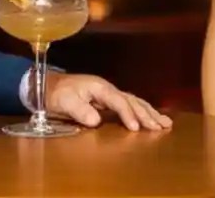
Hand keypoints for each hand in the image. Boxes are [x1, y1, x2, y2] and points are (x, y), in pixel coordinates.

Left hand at [44, 73, 173, 130]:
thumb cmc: (56, 93)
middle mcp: (108, 89)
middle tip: (161, 127)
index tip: (135, 127)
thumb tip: (96, 121)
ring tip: (166, 123)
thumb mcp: (65, 101)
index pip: (118, 101)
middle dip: (147, 114)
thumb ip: (79, 110)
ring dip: (150, 113)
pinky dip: (143, 112)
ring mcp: (109, 95)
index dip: (127, 114)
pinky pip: (130, 105)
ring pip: (134, 102)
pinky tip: (152, 118)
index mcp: (99, 88)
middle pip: (132, 101)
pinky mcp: (108, 101)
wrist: (48, 87)